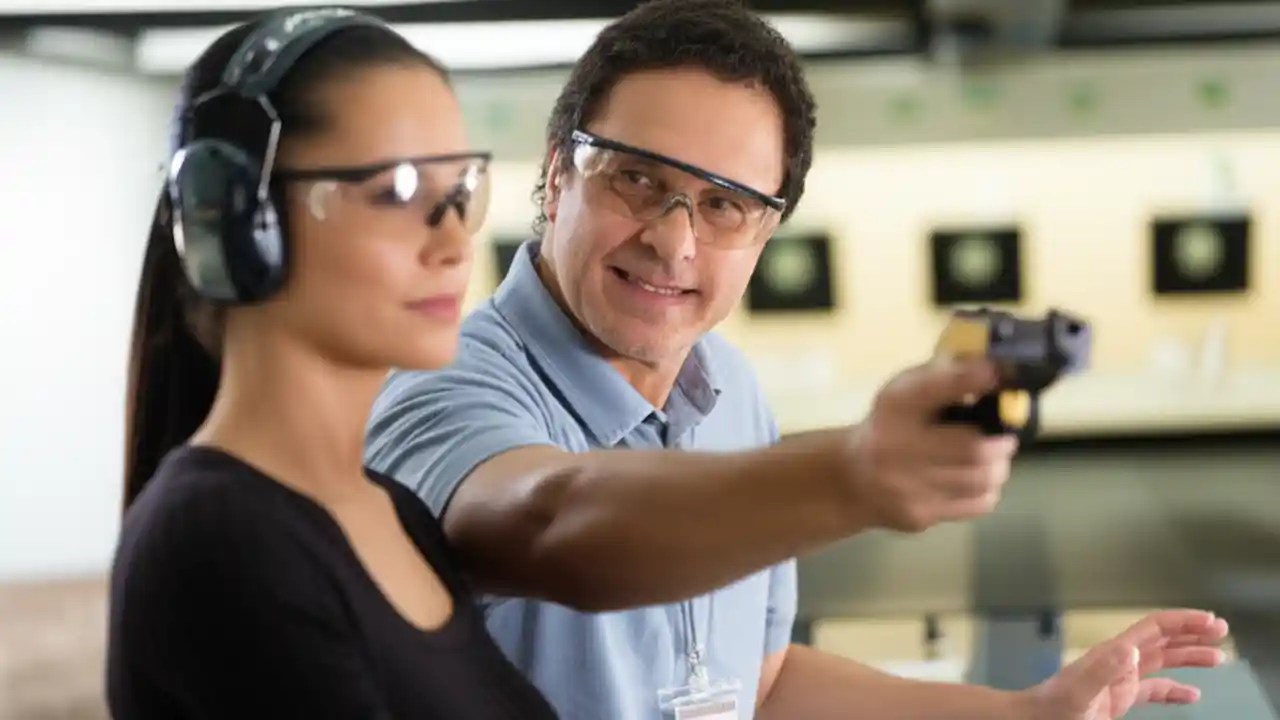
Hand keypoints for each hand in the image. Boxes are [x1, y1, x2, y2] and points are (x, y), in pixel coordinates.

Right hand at [844, 359, 1018, 531]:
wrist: (852, 478)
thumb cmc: (892, 425)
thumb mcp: (907, 392)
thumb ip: (946, 377)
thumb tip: (998, 370)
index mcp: (895, 405)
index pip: (936, 387)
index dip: (971, 379)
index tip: (997, 374)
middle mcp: (895, 445)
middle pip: (973, 449)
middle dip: (1001, 443)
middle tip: (1006, 438)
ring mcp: (905, 486)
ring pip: (981, 480)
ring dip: (998, 467)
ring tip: (993, 460)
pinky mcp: (918, 516)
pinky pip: (977, 504)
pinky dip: (988, 491)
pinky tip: (977, 482)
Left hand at [1020, 609, 1230, 718]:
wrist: (1032, 719)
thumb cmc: (1053, 708)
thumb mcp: (1078, 691)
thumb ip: (1102, 670)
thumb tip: (1131, 648)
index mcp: (1113, 654)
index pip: (1153, 629)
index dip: (1182, 622)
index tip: (1210, 621)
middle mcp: (1118, 662)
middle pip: (1161, 641)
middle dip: (1192, 634)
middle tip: (1223, 632)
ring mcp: (1119, 679)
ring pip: (1161, 662)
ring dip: (1188, 658)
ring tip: (1219, 659)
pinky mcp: (1118, 698)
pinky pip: (1152, 690)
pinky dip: (1174, 690)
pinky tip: (1193, 695)